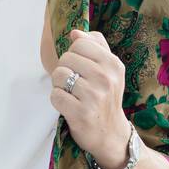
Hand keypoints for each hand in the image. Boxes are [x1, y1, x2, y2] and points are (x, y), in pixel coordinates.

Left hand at [49, 29, 130, 168]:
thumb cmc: (106, 98)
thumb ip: (95, 47)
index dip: (73, 55)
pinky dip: (58, 101)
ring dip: (59, 86)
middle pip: (66, 58)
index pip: (79, 44)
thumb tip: (75, 33)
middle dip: (64, 70)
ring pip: (58, 75)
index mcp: (113, 64)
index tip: (80, 68)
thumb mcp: (109, 70)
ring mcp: (94, 96)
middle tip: (75, 85)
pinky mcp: (81, 113)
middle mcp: (106, 78)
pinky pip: (55, 95)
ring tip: (71, 95)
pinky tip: (69, 106)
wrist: (111, 134)